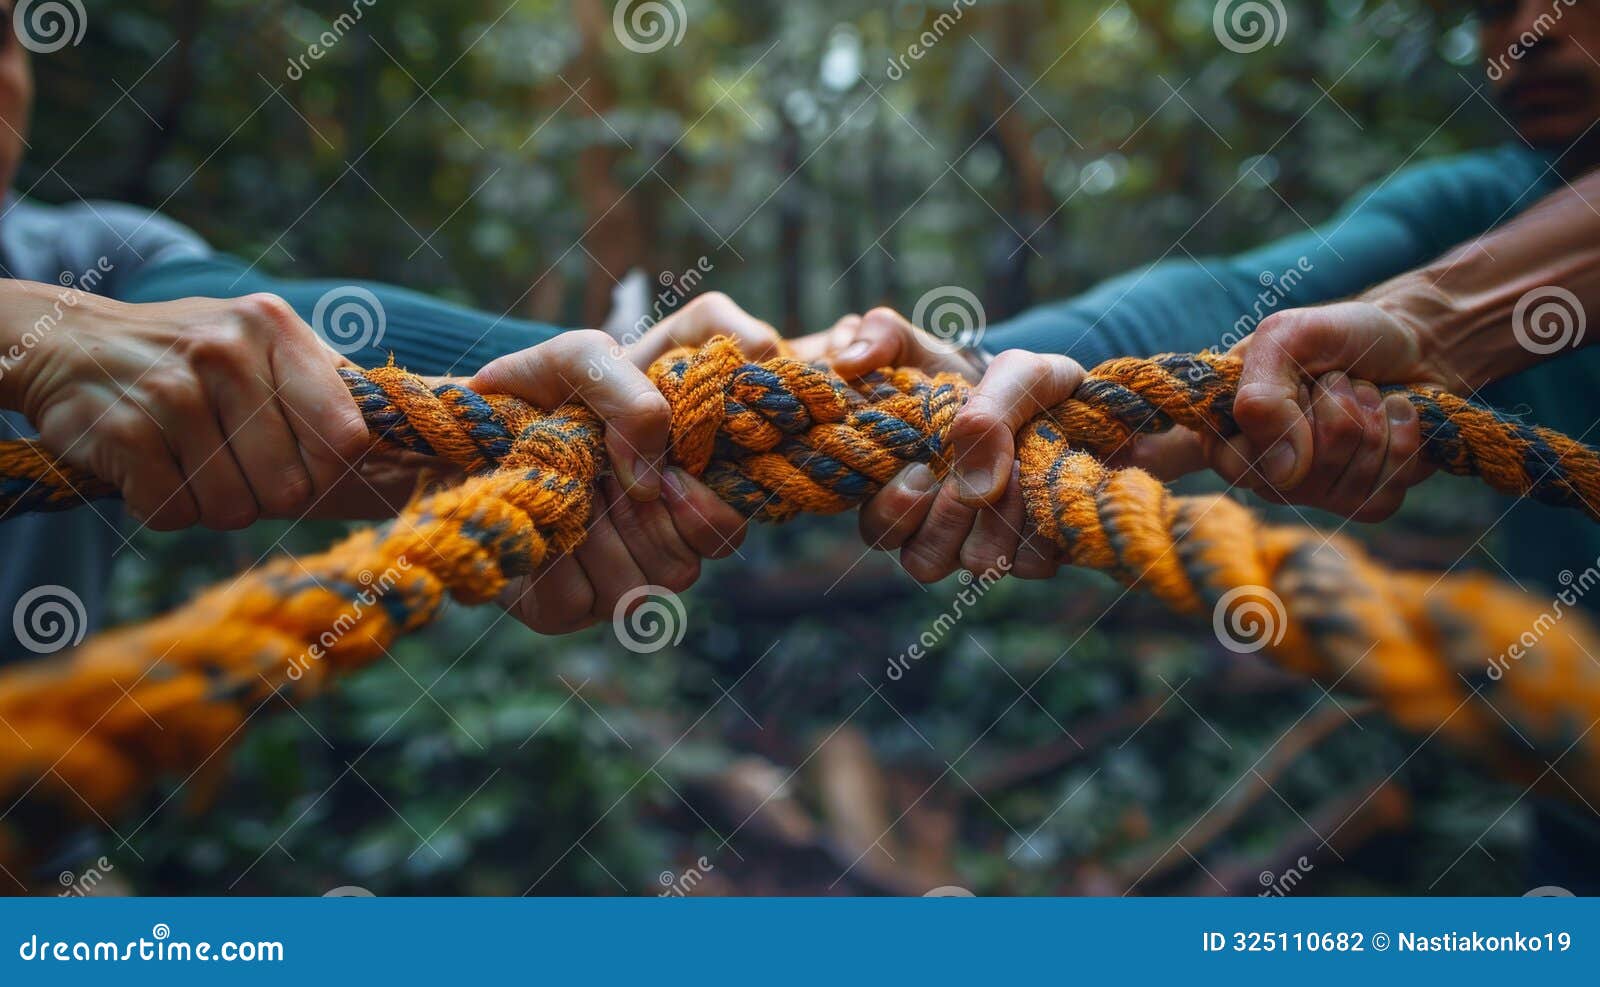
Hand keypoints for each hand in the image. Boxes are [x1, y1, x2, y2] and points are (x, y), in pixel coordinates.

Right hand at [11, 289, 368, 529]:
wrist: (70, 344)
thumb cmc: (193, 359)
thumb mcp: (262, 346)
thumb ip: (327, 389)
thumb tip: (410, 450)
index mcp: (276, 328)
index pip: (345, 437)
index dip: (328, 473)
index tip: (304, 468)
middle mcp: (226, 351)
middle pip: (290, 487)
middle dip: (264, 496)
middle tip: (232, 464)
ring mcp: (171, 390)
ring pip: (232, 509)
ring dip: (212, 504)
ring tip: (190, 460)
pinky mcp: (124, 432)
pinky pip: (174, 512)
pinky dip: (165, 507)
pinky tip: (151, 466)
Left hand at [477, 293, 775, 634]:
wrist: (455, 426)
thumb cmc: (535, 386)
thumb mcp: (586, 357)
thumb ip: (635, 390)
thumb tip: (650, 480)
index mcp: (683, 490)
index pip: (726, 532)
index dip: (706, 512)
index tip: (669, 476)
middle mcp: (654, 544)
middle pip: (681, 571)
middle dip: (635, 518)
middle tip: (595, 472)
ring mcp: (609, 581)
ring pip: (632, 591)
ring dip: (590, 531)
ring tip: (560, 487)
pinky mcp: (559, 609)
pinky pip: (573, 603)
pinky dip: (548, 555)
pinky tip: (534, 519)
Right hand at [798, 308, 1082, 582]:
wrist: (1050, 392)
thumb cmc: (970, 372)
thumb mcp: (932, 341)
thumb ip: (885, 337)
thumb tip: (849, 363)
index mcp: (900, 487)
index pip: (878, 531)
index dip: (898, 509)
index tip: (923, 470)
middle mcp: (937, 526)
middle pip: (923, 560)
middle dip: (952, 514)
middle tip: (978, 467)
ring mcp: (986, 541)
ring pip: (977, 563)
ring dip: (1001, 514)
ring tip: (1021, 465)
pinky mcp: (1034, 549)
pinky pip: (1032, 562)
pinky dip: (1042, 522)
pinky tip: (1047, 482)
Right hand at [1215, 301, 1451, 521]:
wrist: (1408, 337)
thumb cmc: (1338, 335)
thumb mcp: (1285, 339)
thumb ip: (1262, 399)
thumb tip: (1284, 475)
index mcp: (1230, 435)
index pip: (1241, 465)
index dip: (1282, 425)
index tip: (1301, 383)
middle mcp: (1266, 473)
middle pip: (1305, 474)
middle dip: (1337, 409)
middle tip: (1338, 379)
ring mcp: (1316, 493)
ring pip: (1349, 481)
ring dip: (1371, 418)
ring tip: (1367, 391)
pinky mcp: (1365, 500)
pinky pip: (1383, 495)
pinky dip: (1401, 439)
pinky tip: (1394, 413)